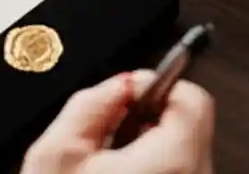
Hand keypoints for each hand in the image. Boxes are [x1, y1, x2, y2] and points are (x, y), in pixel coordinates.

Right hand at [22, 71, 215, 173]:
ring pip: (186, 155)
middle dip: (151, 120)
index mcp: (172, 161)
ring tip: (111, 167)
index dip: (158, 86)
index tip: (130, 94)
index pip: (193, 98)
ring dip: (153, 149)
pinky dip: (156, 173)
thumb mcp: (55, 156)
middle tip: (113, 131)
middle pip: (191, 126)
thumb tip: (116, 85)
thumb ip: (89, 105)